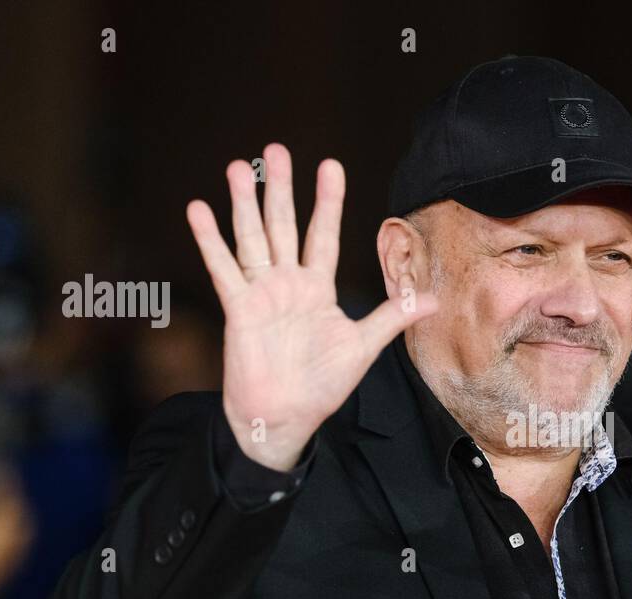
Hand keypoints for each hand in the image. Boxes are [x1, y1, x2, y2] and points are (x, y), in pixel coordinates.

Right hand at [186, 143, 439, 470]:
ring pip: (252, 239)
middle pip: (284, 226)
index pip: (323, 236)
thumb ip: (391, 318)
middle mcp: (288, 283)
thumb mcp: (362, 347)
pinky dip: (210, 241)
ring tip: (238, 167)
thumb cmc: (321, 384)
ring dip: (244, 203)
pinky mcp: (238, 308)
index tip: (330, 165)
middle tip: (276, 150)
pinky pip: (223, 269)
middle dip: (281, 189)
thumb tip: (432, 301)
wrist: (285, 416)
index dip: (328, 202)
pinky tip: (198, 209)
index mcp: (317, 289)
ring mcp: (261, 293)